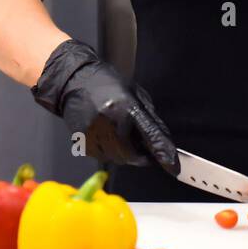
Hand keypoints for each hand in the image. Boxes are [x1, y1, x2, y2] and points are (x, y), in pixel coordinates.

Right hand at [30, 38, 178, 173]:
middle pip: (132, 155)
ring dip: (124, 154)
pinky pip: (102, 157)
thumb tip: (163, 142)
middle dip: (140, 156)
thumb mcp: (135, 94)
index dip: (163, 153)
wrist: (74, 81)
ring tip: (119, 133)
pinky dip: (109, 151)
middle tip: (141, 146)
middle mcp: (110, 122)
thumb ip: (150, 119)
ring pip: (117, 159)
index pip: (151, 136)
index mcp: (127, 107)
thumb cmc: (107, 84)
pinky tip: (106, 134)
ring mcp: (94, 134)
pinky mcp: (82, 141)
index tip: (173, 167)